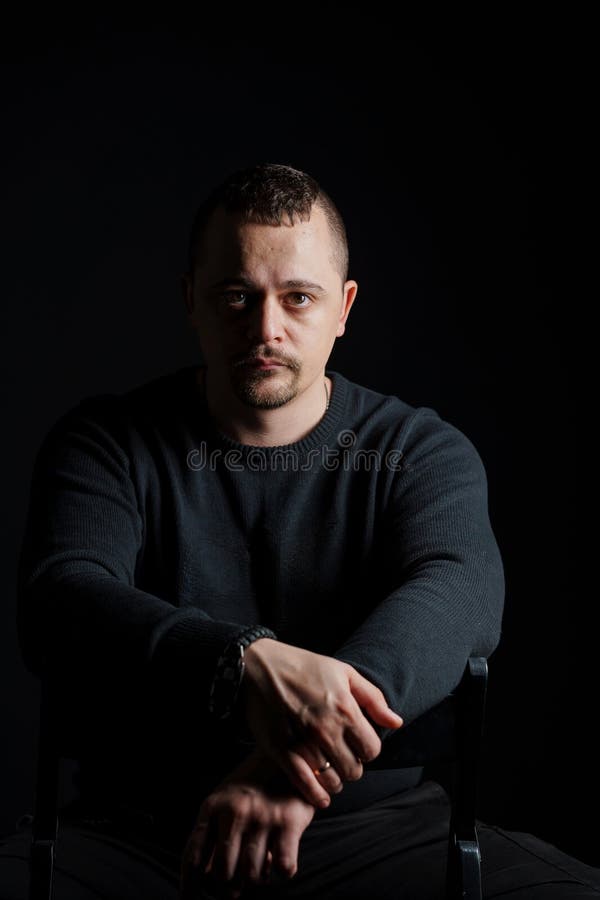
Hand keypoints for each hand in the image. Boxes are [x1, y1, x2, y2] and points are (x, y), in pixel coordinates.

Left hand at [179, 748, 315, 898]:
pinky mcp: (289, 821)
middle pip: (222, 872)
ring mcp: (262, 816)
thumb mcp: (225, 799)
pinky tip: (281, 860)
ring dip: (255, 881)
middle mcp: (234, 811)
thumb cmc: (253, 783)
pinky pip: (283, 867)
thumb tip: (204, 878)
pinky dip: (282, 872)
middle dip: (227, 890)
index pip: (193, 857)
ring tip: (258, 871)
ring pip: (251, 874)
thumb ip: (213, 833)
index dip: (190, 888)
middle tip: (234, 890)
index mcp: (212, 807)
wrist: (290, 753)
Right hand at [238, 639, 402, 806]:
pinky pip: (306, 785)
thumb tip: (396, 723)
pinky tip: (321, 796)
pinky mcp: (281, 751)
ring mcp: (303, 741)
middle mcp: (327, 728)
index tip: (358, 744)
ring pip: (332, 780)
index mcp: (345, 708)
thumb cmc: (304, 666)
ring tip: (330, 770)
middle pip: (354, 769)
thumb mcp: (344, 672)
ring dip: (335, 780)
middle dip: (352, 765)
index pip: (372, 750)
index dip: (367, 750)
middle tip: (342, 756)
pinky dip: (316, 795)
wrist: (259, 665)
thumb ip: (373, 699)